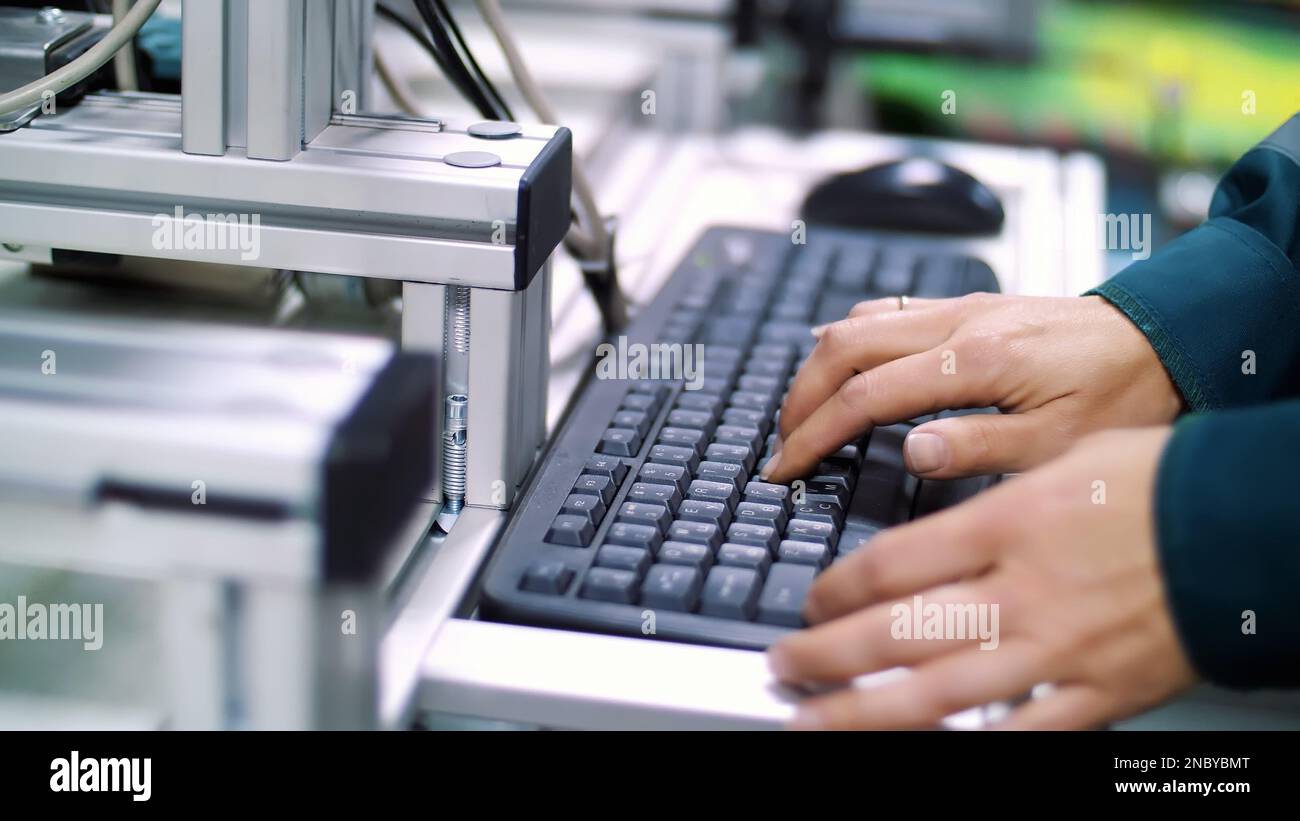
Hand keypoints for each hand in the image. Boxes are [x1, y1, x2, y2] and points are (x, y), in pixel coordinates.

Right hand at [763, 294, 1183, 483]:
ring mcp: (960, 308)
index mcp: (974, 362)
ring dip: (817, 366)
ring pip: (858, 322)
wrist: (1169, 338)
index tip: (783, 469)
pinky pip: (890, 308)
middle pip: (844, 349)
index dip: (814, 435)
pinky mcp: (970, 305)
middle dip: (799, 399)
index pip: (864, 397)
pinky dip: (850, 333)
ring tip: (799, 410)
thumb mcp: (1060, 445)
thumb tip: (908, 450)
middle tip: (780, 445)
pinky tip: (836, 350)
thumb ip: (980, 448)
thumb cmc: (1122, 398)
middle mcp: (958, 324)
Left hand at [766, 427, 1197, 729]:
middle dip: (826, 654)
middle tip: (784, 664)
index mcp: (1005, 527)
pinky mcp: (1096, 692)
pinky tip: (921, 751)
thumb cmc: (1155, 485)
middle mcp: (1019, 592)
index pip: (890, 564)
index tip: (812, 601)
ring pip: (937, 691)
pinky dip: (966, 745)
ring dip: (863, 710)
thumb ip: (982, 506)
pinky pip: (1018, 732)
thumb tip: (923, 537)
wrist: (1240, 525)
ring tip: (813, 720)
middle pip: (895, 632)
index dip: (835, 588)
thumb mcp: (1053, 468)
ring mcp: (1055, 648)